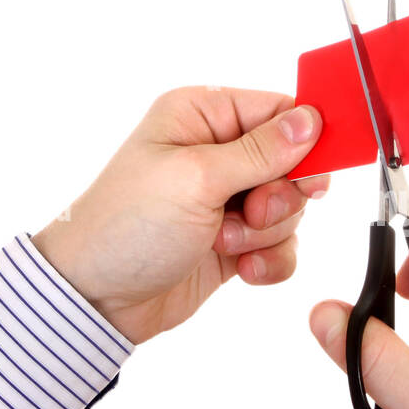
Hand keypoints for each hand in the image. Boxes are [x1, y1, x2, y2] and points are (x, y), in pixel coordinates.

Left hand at [33, 86, 327, 343]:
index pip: (280, 111)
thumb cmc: (126, 226)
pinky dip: (269, 259)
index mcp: (202, 115)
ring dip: (267, 232)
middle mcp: (216, 151)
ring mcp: (226, 197)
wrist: (97, 297)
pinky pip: (280, 243)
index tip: (310, 176)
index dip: (305, 142)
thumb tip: (311, 120)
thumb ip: (262, 151)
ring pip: (290, 207)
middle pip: (293, 163)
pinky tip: (240, 269)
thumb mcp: (197, 178)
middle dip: (280, 196)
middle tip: (249, 211)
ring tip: (223, 242)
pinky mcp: (234, 239)